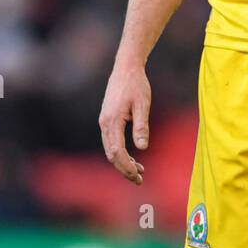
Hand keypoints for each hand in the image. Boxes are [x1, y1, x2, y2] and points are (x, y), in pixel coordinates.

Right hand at [98, 60, 150, 184]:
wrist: (126, 68)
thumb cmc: (136, 84)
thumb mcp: (143, 104)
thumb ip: (141, 126)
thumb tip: (142, 148)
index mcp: (112, 121)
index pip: (117, 151)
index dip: (126, 166)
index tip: (138, 175)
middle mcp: (104, 123)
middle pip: (111, 154)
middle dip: (124, 169)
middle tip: (140, 180)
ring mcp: (104, 122)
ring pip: (110, 150)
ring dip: (123, 162)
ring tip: (139, 171)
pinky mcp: (107, 120)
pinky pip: (111, 142)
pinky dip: (120, 153)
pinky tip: (133, 157)